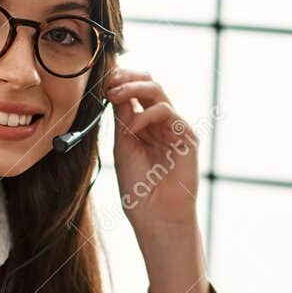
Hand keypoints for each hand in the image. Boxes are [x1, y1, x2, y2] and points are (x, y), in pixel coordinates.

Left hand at [105, 64, 200, 231]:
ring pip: (159, 91)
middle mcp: (161, 124)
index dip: (121, 81)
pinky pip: (167, 112)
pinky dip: (146, 115)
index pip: (136, 93)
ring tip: (115, 95)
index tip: (104, 81)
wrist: (156, 215)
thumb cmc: (138, 188)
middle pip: (150, 85)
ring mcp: (175, 129)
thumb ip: (123, 118)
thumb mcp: (123, 145)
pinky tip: (133, 129)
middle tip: (111, 82)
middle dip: (128, 77)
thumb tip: (115, 89)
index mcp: (144, 126)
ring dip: (134, 88)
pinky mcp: (187, 137)